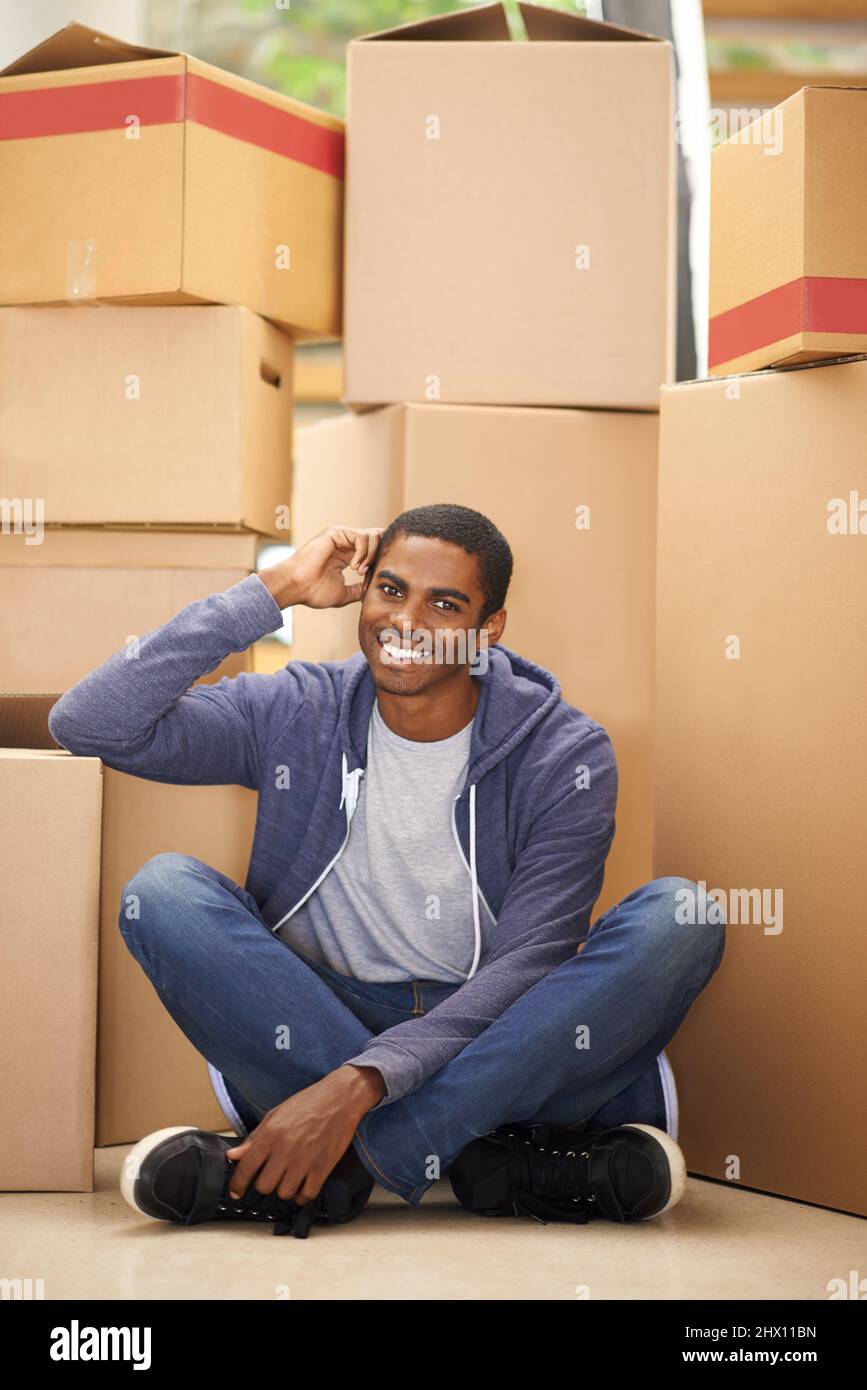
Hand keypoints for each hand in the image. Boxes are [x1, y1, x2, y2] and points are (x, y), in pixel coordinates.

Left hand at [224, 1065, 384, 1204]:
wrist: (340, 1098)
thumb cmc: (308, 1103)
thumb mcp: (276, 1115)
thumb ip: (254, 1138)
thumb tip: (233, 1156)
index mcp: (271, 1134)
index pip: (246, 1168)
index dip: (237, 1184)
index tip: (236, 1191)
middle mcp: (286, 1149)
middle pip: (264, 1186)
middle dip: (263, 1185)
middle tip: (269, 1177)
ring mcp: (305, 1160)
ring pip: (284, 1193)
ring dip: (283, 1190)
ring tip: (287, 1180)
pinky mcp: (323, 1167)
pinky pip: (307, 1195)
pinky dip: (302, 1196)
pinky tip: (302, 1186)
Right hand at [259, 525, 383, 610]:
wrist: (296, 587)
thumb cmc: (313, 592)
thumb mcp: (344, 594)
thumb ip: (359, 589)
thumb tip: (373, 589)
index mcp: (348, 556)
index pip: (375, 550)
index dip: (381, 562)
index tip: (377, 579)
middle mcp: (345, 543)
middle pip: (378, 538)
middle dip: (380, 555)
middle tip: (369, 573)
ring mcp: (341, 536)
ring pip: (372, 536)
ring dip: (371, 555)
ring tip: (360, 571)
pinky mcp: (335, 532)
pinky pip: (361, 537)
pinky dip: (363, 553)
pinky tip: (354, 567)